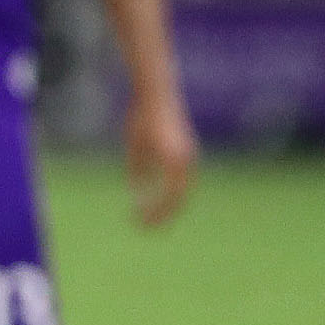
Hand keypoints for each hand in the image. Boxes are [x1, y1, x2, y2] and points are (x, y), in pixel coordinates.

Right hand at [126, 91, 199, 228]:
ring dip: (158, 213)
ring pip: (175, 198)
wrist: (153, 95)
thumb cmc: (145, 116)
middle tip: (145, 228)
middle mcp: (186, 162)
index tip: (148, 218)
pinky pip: (168, 188)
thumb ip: (140, 167)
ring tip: (142, 224)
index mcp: (181, 160)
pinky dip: (155, 201)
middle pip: (178, 199)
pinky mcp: (174, 157)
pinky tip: (140, 208)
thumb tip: (138, 188)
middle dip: (162, 216)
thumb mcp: (139, 146)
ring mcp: (182, 160)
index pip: (178, 191)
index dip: (163, 207)